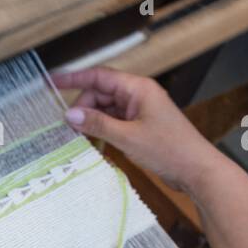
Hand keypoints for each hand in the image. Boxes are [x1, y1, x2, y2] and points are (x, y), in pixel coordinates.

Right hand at [52, 67, 218, 194]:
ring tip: (78, 137)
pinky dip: (102, 130)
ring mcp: (139, 111)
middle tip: (68, 127)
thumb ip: (98, 124)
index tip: (51, 82)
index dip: (73, 78)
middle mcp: (138, 95)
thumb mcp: (128, 137)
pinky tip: (93, 143)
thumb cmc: (170, 149)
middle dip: (82, 108)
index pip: (99, 76)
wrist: (197, 170)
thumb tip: (70, 114)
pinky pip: (114, 122)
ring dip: (91, 121)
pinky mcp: (140, 127)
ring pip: (105, 109)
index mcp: (138, 88)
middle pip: (100, 94)